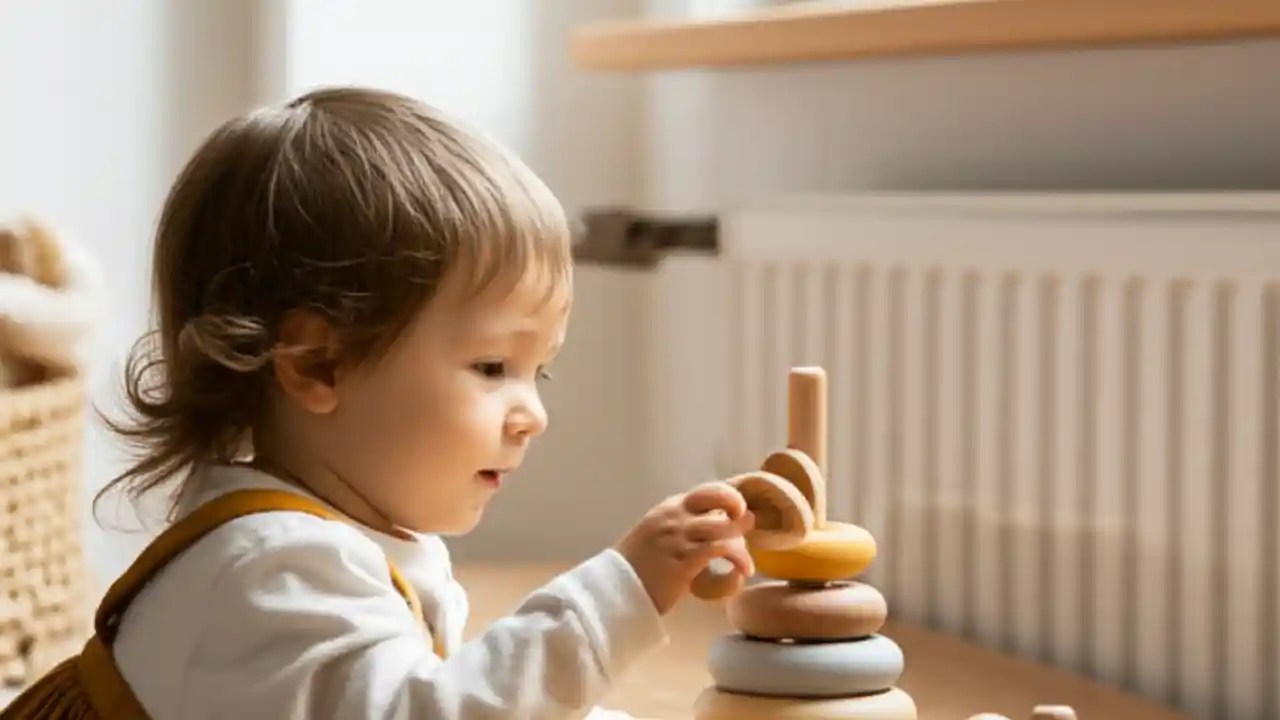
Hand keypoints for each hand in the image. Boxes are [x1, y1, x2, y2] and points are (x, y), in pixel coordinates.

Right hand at [614, 481, 755, 614]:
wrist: (616, 589)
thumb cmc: (638, 566)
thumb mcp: (658, 535)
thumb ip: (682, 527)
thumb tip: (716, 525)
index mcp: (669, 508)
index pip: (708, 491)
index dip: (730, 497)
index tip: (739, 511)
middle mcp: (675, 517)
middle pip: (720, 501)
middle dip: (739, 513)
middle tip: (748, 528)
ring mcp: (679, 538)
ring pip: (725, 527)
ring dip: (741, 545)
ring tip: (745, 564)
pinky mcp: (684, 561)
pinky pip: (721, 550)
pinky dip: (738, 559)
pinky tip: (741, 572)